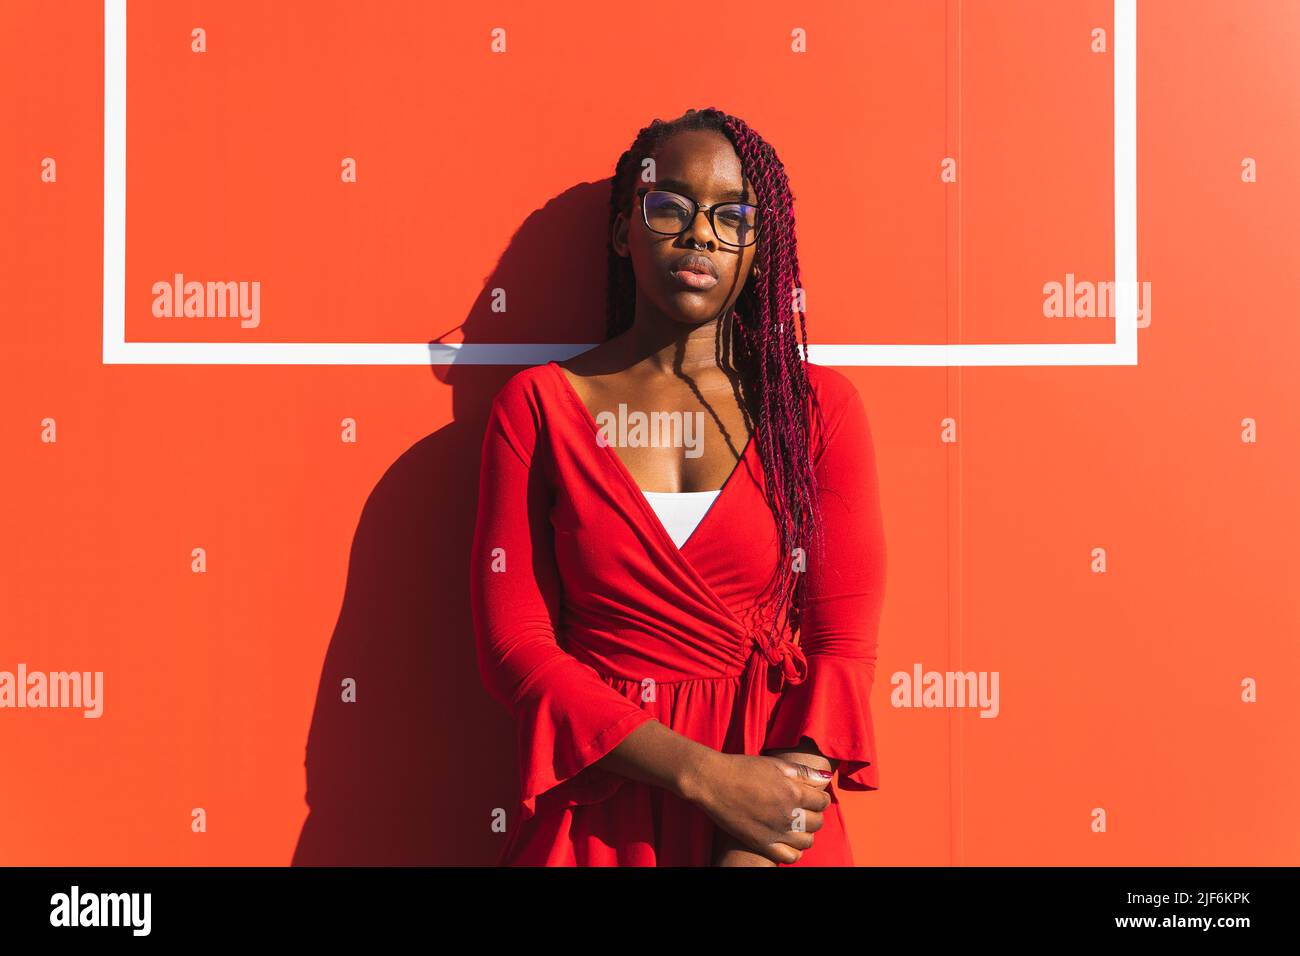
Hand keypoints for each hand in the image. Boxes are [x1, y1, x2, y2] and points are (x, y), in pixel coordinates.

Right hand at [684, 750, 832, 864]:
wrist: (713, 781)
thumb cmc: (743, 768)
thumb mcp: (775, 764)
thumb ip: (803, 772)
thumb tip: (826, 777)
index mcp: (793, 792)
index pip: (822, 802)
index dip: (820, 798)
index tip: (813, 796)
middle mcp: (788, 815)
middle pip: (817, 822)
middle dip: (814, 814)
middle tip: (804, 809)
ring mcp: (775, 832)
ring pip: (807, 841)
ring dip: (806, 832)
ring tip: (796, 824)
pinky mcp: (762, 844)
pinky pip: (790, 857)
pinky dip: (794, 851)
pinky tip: (788, 840)